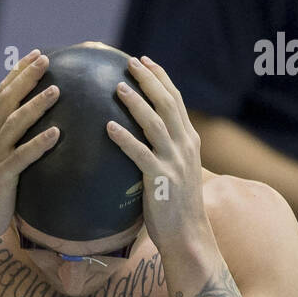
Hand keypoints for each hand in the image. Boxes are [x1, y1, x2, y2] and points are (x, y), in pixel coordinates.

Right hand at [0, 50, 60, 246]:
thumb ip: (5, 140)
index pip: (2, 92)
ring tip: (56, 91)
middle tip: (46, 60)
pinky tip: (56, 134)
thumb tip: (27, 127)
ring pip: (15, 123)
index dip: (19, 72)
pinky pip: (22, 156)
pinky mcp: (0, 176)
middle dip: (27, 78)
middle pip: (8, 99)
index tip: (36, 55)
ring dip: (36, 105)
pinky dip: (39, 143)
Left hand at [108, 55, 213, 257]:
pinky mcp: (161, 180)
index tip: (145, 61)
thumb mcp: (175, 173)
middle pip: (167, 103)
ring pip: (155, 123)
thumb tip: (142, 141)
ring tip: (118, 87)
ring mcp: (174, 162)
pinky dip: (125, 138)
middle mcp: (185, 146)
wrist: (187, 235)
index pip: (176, 101)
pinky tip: (108, 127)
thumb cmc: (175, 208)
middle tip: (130, 62)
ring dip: (136, 103)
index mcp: (189, 141)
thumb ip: (164, 153)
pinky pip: (140, 154)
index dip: (160, 78)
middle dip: (149, 80)